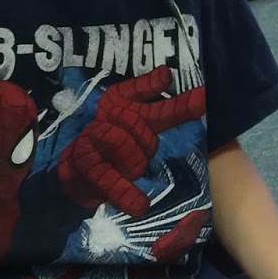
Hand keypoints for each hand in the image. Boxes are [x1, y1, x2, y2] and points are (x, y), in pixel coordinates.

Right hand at [59, 66, 205, 216]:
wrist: (73, 169)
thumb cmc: (108, 139)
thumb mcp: (129, 115)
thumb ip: (148, 93)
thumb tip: (165, 72)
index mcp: (125, 105)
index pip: (158, 105)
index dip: (181, 104)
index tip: (204, 98)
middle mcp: (109, 118)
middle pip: (146, 134)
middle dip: (145, 146)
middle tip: (132, 151)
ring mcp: (95, 141)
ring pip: (132, 155)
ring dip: (132, 166)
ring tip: (121, 166)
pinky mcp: (86, 165)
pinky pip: (112, 180)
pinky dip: (126, 194)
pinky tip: (140, 206)